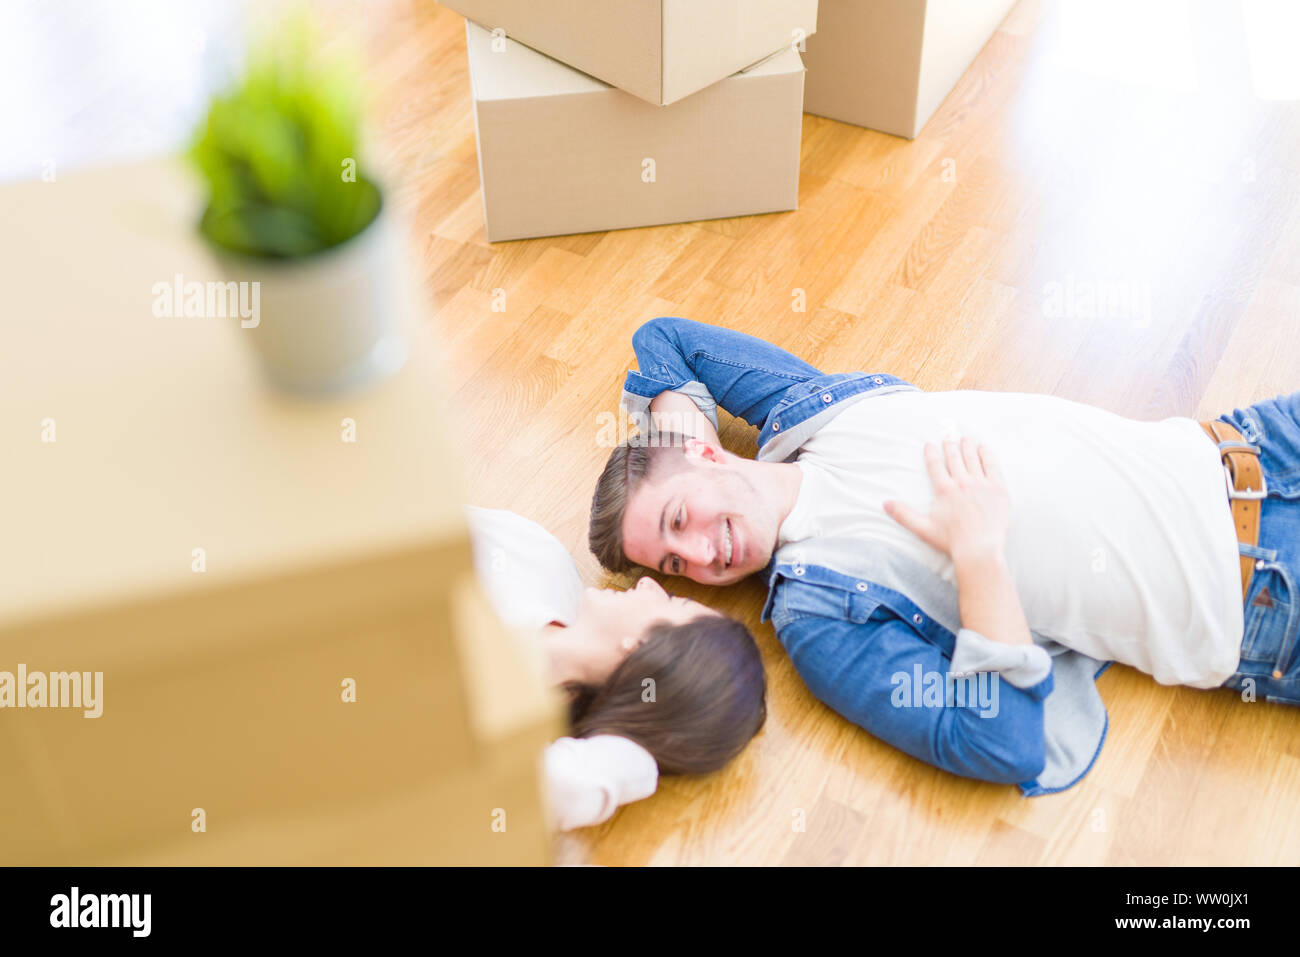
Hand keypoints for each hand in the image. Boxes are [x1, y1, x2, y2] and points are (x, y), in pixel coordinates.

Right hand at [883, 437, 1008, 561]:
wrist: (980, 548)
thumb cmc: (951, 541)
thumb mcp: (923, 528)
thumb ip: (903, 515)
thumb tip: (885, 504)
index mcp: (944, 490)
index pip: (935, 465)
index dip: (931, 453)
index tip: (929, 444)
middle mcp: (962, 483)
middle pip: (954, 458)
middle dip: (950, 445)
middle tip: (948, 435)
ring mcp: (981, 484)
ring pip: (973, 459)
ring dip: (968, 447)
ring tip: (965, 439)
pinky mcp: (997, 489)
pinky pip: (992, 466)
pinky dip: (987, 455)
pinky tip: (984, 449)